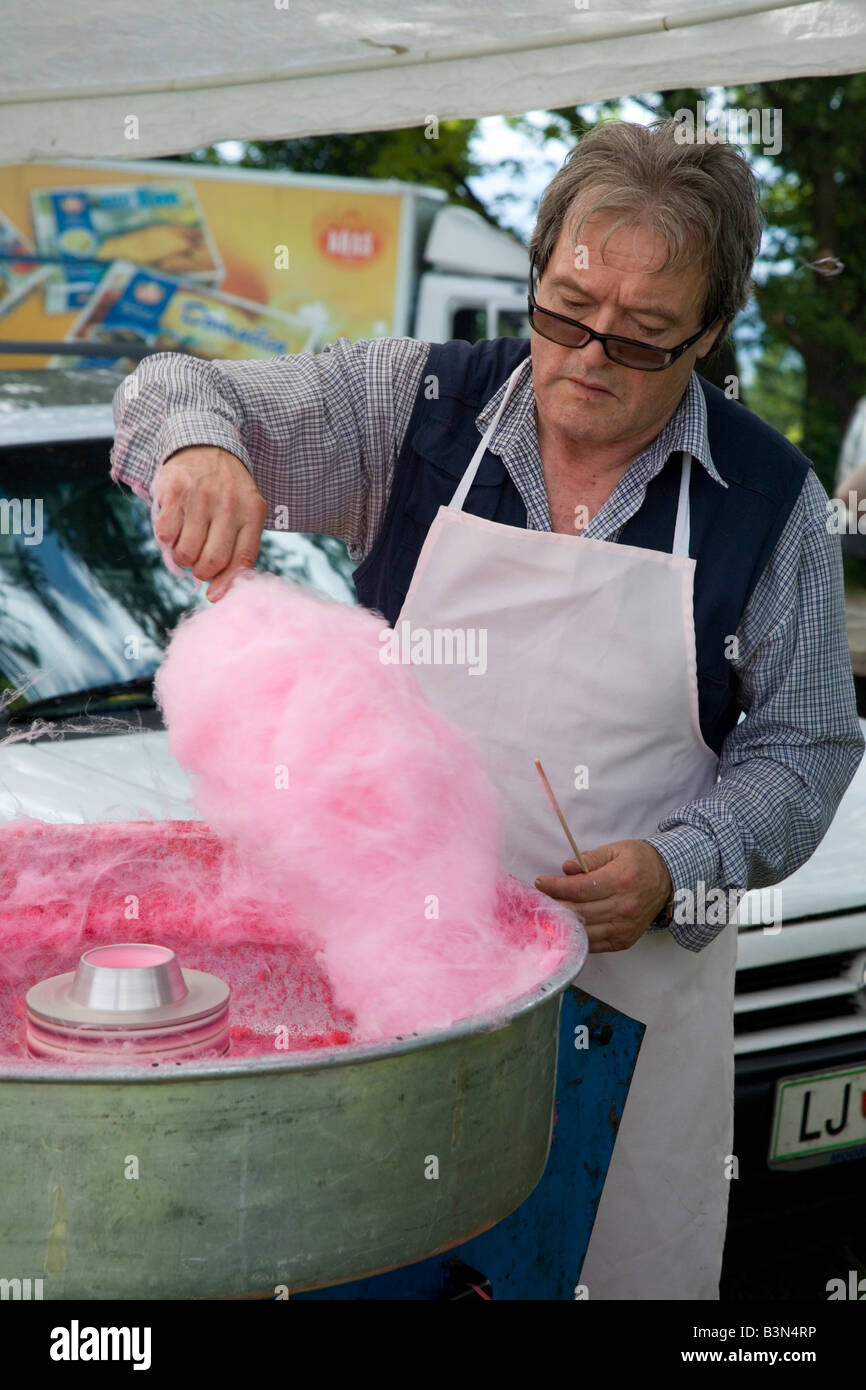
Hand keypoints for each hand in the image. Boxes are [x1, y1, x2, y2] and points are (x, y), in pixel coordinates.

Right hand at [152, 445, 267, 600]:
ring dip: (182, 557)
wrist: (205, 445)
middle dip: (201, 571)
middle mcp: (229, 504)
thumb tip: (216, 594)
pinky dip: (166, 540)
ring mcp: (201, 496)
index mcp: (252, 512)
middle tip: (198, 561)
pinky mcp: (175, 490)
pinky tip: (174, 526)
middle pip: (212, 561)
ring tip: (186, 542)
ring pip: (186, 552)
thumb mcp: (244, 513)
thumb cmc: (226, 492)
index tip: (213, 595)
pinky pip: (165, 534)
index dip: (226, 583)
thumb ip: (237, 549)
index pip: (242, 560)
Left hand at [534, 839, 672, 953]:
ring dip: (563, 923)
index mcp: (621, 880)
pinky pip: (595, 944)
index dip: (556, 887)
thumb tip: (567, 868)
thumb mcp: (616, 850)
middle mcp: (624, 907)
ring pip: (584, 931)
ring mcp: (625, 927)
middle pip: (579, 911)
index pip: (579, 889)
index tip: (541, 883)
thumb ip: (590, 859)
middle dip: (555, 905)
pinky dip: (578, 937)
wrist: (669, 880)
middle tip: (540, 899)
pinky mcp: (625, 941)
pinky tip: (567, 927)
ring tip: (549, 914)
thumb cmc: (639, 862)